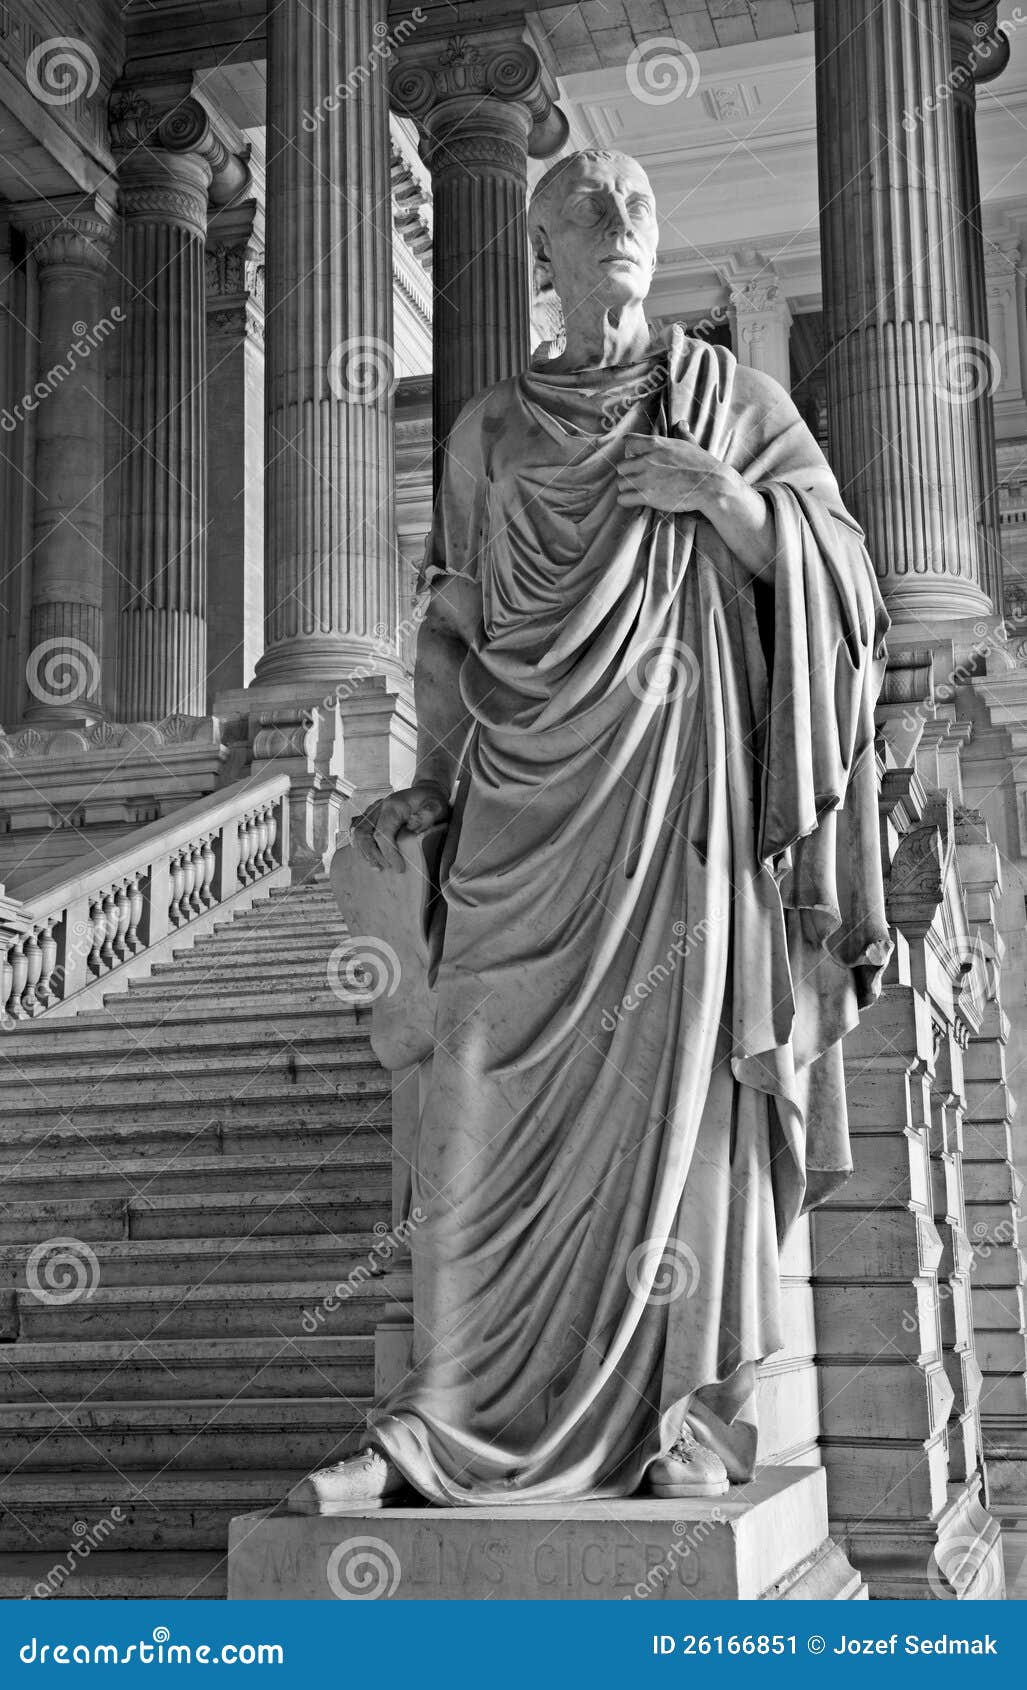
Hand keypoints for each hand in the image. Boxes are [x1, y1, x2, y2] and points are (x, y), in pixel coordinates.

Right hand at [350, 782, 450, 873]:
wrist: (426, 791)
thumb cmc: (432, 801)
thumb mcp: (437, 806)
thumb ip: (427, 815)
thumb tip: (412, 825)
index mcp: (393, 806)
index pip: (382, 833)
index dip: (388, 853)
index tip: (399, 868)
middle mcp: (379, 807)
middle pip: (362, 833)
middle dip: (372, 854)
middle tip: (386, 867)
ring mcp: (372, 811)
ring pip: (357, 832)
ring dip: (364, 852)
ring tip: (378, 866)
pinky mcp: (371, 815)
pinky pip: (358, 831)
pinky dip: (362, 846)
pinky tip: (371, 857)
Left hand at [614, 435, 732, 515]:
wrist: (711, 485)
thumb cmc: (703, 465)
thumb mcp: (691, 445)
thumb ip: (682, 434)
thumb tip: (681, 423)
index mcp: (656, 444)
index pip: (628, 441)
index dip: (630, 451)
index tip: (634, 457)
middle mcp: (646, 459)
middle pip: (621, 466)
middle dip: (628, 473)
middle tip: (637, 479)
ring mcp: (645, 478)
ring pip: (621, 483)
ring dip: (627, 488)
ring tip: (637, 492)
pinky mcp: (646, 496)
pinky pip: (623, 499)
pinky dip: (627, 501)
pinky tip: (635, 501)